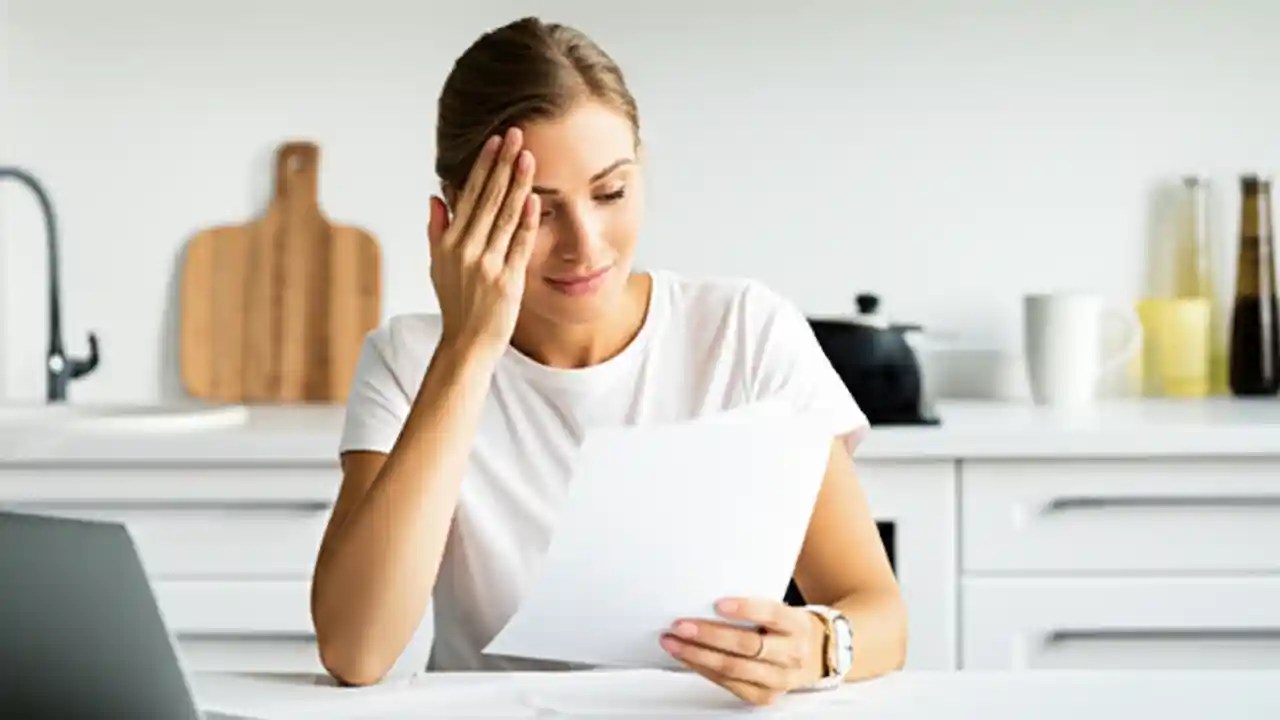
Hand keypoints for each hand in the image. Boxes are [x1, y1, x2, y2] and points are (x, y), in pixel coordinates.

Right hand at [428, 126, 540, 358]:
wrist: (467, 343)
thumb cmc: (456, 304)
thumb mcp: (437, 265)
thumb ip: (437, 229)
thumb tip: (436, 197)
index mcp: (449, 242)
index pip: (469, 195)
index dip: (483, 166)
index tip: (495, 141)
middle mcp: (466, 250)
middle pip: (488, 198)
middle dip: (503, 164)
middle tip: (516, 135)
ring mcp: (487, 264)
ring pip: (505, 216)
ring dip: (517, 184)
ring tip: (528, 157)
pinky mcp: (507, 280)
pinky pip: (519, 244)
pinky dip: (527, 221)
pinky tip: (535, 198)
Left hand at [660, 597, 826, 706]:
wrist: (816, 657)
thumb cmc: (788, 628)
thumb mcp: (782, 610)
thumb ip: (754, 606)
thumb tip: (706, 598)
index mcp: (796, 624)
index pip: (771, 613)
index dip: (745, 609)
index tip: (718, 604)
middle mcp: (791, 653)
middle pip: (746, 645)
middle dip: (709, 635)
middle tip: (680, 625)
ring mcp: (779, 679)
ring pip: (734, 668)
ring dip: (698, 655)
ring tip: (674, 643)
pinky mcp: (765, 696)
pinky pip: (729, 684)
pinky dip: (704, 670)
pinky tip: (688, 659)